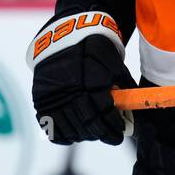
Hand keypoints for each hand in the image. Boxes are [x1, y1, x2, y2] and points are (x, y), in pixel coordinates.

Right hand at [29, 12, 133, 144]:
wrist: (61, 37)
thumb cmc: (92, 47)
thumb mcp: (112, 60)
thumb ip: (123, 84)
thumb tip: (133, 107)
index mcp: (89, 79)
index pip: (103, 110)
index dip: (114, 124)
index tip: (122, 130)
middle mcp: (69, 91)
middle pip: (88, 123)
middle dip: (104, 133)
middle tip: (114, 138)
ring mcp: (53, 98)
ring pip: (71, 128)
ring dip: (86, 135)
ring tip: (96, 134)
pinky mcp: (41, 102)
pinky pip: (51, 128)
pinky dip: (65, 135)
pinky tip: (76, 135)